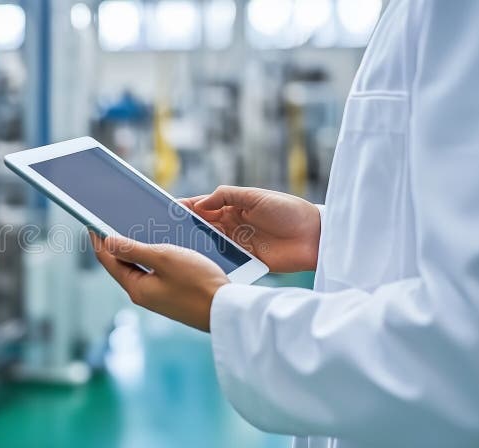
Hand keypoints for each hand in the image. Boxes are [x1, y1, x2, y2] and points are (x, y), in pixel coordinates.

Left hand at [89, 232, 228, 331]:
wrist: (228, 310)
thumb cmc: (198, 283)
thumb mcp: (164, 257)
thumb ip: (133, 249)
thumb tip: (107, 242)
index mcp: (137, 288)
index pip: (108, 261)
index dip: (98, 240)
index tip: (91, 223)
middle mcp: (144, 295)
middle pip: (122, 266)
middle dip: (115, 244)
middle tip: (109, 223)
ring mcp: (159, 298)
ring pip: (140, 269)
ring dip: (135, 250)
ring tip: (133, 230)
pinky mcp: (174, 297)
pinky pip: (155, 274)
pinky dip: (152, 259)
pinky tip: (160, 248)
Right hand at [180, 186, 320, 272]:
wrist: (315, 237)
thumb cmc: (289, 210)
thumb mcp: (257, 196)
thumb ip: (227, 196)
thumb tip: (200, 203)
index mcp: (233, 206)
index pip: (203, 205)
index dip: (186, 207)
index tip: (167, 210)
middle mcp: (232, 224)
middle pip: (202, 225)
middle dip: (183, 226)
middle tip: (163, 230)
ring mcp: (238, 243)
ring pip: (208, 243)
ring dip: (193, 244)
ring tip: (173, 247)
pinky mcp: (245, 260)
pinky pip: (223, 259)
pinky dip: (210, 260)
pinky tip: (195, 262)